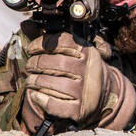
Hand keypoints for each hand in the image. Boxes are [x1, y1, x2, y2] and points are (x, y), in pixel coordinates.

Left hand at [20, 31, 135, 131]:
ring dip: (34, 81)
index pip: (61, 42)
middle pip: (53, 63)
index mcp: (88, 53)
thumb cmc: (86, 72)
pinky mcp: (79, 109)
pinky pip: (54, 104)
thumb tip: (26, 25)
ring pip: (51, 83)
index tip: (32, 49)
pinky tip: (35, 94)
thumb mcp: (78, 54)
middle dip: (34, 64)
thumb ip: (55, 42)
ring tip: (30, 80)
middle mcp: (87, 70)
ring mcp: (84, 91)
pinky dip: (40, 99)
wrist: (109, 96)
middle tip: (29, 66)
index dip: (41, 44)